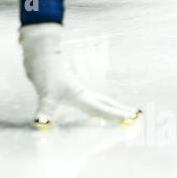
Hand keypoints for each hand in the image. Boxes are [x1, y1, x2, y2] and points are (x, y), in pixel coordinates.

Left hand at [20, 23, 139, 128]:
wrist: (40, 53)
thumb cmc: (45, 72)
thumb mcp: (45, 94)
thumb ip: (45, 111)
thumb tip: (42, 124)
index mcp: (81, 96)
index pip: (102, 109)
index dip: (117, 115)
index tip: (133, 119)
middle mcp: (82, 93)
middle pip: (107, 102)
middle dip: (121, 110)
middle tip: (137, 115)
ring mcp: (76, 89)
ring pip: (99, 100)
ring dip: (112, 106)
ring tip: (122, 112)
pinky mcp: (69, 87)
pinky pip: (90, 99)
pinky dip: (97, 105)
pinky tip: (92, 107)